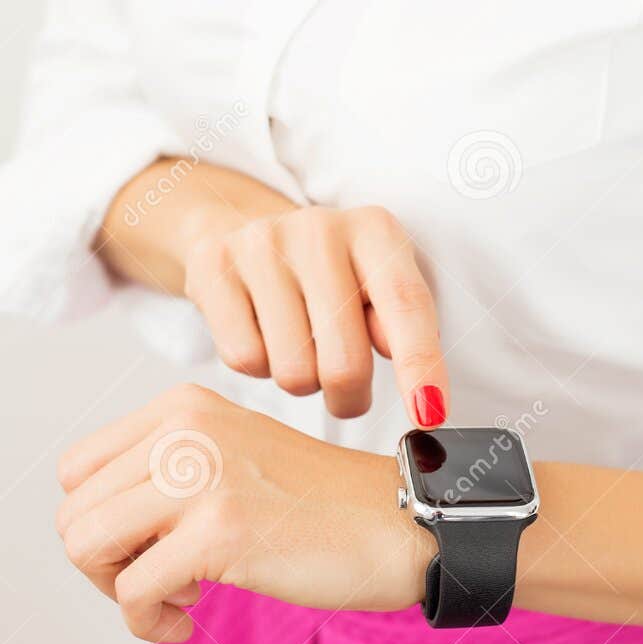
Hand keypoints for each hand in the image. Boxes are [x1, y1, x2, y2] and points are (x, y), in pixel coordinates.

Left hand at [55, 384, 433, 642]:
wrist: (398, 524)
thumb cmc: (319, 506)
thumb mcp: (229, 457)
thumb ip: (163, 473)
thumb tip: (90, 532)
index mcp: (180, 407)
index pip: (77, 470)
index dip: (98, 521)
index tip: (147, 548)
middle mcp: (182, 430)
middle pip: (74, 512)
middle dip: (106, 565)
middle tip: (162, 582)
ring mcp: (198, 477)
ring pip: (86, 545)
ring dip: (120, 592)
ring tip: (177, 598)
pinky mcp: (218, 531)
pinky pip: (132, 592)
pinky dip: (149, 621)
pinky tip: (189, 619)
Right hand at [182, 205, 448, 425]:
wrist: (244, 229)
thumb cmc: (330, 274)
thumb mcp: (378, 285)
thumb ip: (400, 324)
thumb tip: (411, 374)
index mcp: (375, 230)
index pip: (406, 305)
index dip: (421, 366)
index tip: (428, 414)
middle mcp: (319, 230)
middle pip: (345, 361)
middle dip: (350, 397)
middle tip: (347, 391)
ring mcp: (261, 246)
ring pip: (293, 372)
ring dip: (303, 381)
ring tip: (301, 347)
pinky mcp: (213, 269)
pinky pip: (245, 360)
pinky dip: (259, 368)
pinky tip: (264, 336)